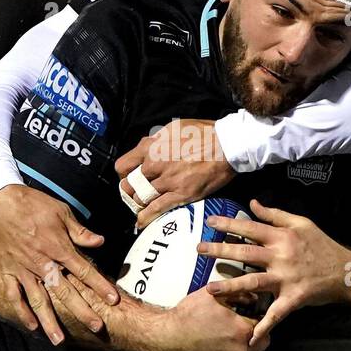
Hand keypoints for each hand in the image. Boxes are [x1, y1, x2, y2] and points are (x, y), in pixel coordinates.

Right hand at [0, 184, 119, 343]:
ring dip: (50, 321)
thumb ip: (80, 232)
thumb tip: (100, 242)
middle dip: (82, 310)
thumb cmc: (34, 205)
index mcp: (58, 248)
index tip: (113, 300)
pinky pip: (15, 295)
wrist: (1, 202)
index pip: (84, 271)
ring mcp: (24, 269)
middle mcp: (42, 263)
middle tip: (96, 327)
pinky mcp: (8, 271)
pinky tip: (31, 326)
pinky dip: (22, 311)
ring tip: (59, 340)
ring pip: (39, 300)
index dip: (100, 286)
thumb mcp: (62, 212)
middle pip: (66, 291)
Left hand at [114, 119, 234, 228]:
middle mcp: (156, 165)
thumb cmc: (203, 133)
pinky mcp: (182, 194)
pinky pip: (158, 209)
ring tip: (140, 206)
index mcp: (151, 147)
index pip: (122, 166)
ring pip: (141, 198)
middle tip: (135, 194)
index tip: (128, 178)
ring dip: (139, 204)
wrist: (227, 145)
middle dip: (129, 191)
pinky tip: (141, 222)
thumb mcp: (173, 128)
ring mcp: (168, 181)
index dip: (123, 174)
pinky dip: (146, 217)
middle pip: (129, 186)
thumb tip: (145, 148)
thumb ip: (155, 140)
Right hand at [155, 289, 269, 350]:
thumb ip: (237, 295)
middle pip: (261, 347)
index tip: (250, 322)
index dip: (256, 323)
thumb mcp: (213, 295)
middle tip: (243, 335)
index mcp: (243, 330)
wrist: (168, 335)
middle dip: (255, 340)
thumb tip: (253, 297)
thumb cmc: (188, 315)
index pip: (263, 327)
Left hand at [197, 199, 350, 343]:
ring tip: (210, 289)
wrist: (345, 271)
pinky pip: (275, 314)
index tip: (210, 223)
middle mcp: (280, 256)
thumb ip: (275, 214)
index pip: (250, 228)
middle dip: (220, 250)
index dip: (229, 224)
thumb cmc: (321, 246)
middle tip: (199, 250)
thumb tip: (252, 203)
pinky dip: (264, 326)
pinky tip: (251, 337)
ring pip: (253, 282)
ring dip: (231, 286)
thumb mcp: (301, 223)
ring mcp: (285, 279)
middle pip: (245, 253)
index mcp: (281, 237)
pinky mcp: (292, 298)